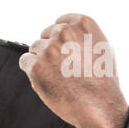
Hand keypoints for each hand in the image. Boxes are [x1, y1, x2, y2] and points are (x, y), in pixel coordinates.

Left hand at [18, 13, 128, 127]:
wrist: (99, 106)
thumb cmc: (103, 80)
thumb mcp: (102, 47)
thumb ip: (82, 35)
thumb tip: (65, 31)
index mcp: (82, 24)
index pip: (60, 21)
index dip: (60, 38)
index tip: (65, 49)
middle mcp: (64, 32)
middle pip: (45, 35)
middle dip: (51, 49)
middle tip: (64, 67)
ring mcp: (49, 49)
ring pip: (35, 48)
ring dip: (42, 61)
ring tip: (59, 76)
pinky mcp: (36, 66)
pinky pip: (25, 61)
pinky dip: (32, 71)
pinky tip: (47, 80)